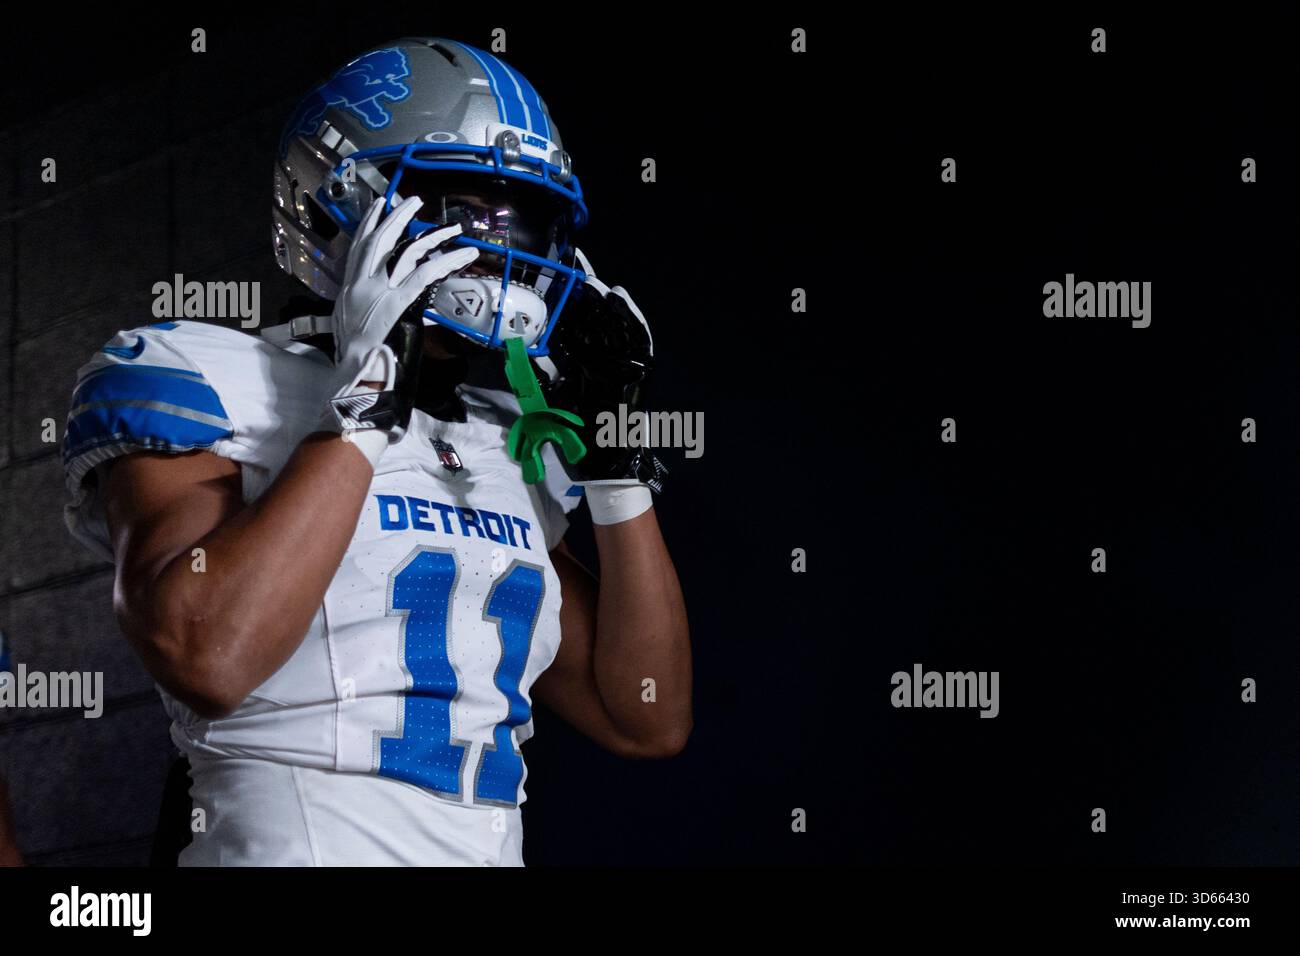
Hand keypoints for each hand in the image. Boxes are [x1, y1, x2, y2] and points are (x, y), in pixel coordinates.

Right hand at [323, 198, 475, 464]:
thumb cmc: (354, 358)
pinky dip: (448, 261)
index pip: (358, 248)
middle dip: (397, 217)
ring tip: (450, 226)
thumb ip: (362, 309)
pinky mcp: (399, 301)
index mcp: (349, 288)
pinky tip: (465, 253)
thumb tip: (379, 305)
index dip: (368, 225)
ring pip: (408, 251)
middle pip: (380, 239)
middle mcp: (361, 283)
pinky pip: (427, 273)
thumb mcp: (349, 326)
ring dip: (432, 235)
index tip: (378, 207)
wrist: (354, 374)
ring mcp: (379, 290)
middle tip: (412, 200)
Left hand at [544, 269, 666, 494]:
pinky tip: (617, 296)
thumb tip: (517, 347)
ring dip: (602, 299)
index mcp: (584, 360)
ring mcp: (622, 361)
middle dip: (582, 291)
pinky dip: (629, 316)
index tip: (549, 276)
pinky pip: (637, 336)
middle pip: (593, 315)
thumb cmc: (576, 433)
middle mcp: (604, 356)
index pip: (572, 322)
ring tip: (589, 279)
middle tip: (570, 264)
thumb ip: (538, 372)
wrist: (604, 460)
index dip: (562, 299)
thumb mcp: (549, 396)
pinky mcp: (640, 368)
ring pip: (613, 321)